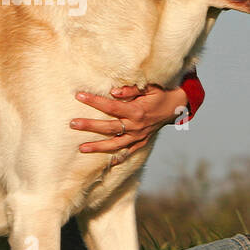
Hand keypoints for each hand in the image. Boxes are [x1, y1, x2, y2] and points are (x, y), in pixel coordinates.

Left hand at [70, 83, 188, 164]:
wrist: (176, 107)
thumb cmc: (160, 93)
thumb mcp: (149, 87)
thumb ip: (131, 90)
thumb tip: (113, 92)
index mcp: (137, 110)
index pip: (111, 106)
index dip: (95, 101)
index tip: (79, 96)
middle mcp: (136, 126)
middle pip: (109, 127)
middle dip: (89, 126)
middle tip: (72, 124)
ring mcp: (138, 137)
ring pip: (115, 144)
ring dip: (97, 147)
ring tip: (81, 148)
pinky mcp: (141, 143)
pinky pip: (127, 152)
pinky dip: (117, 157)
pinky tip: (105, 162)